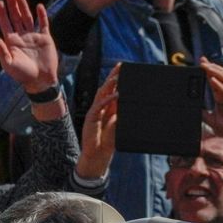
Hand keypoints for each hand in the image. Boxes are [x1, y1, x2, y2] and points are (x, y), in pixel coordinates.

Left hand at [0, 0, 57, 93]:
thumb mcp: (9, 64)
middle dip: (12, 6)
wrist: (40, 81)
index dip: (2, 14)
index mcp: (12, 42)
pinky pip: (43, 23)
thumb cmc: (23, 75)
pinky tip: (39, 6)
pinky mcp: (45, 38)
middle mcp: (22, 37)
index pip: (6, 24)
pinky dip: (41, 15)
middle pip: (16, 18)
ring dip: (24, 7)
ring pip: (28, 18)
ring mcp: (33, 36)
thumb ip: (2, 51)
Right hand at [77, 64, 118, 179]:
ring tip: (117, 77)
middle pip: (106, 88)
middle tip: (120, 66)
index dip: (117, 79)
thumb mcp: (120, 127)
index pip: (112, 90)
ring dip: (109, 85)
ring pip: (101, 94)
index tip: (124, 69)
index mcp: (108, 107)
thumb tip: (131, 104)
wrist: (98, 156)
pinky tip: (114, 95)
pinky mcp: (91, 118)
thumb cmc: (108, 142)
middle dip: (113, 76)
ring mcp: (95, 111)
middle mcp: (101, 107)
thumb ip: (122, 116)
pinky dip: (107, 99)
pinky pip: (99, 106)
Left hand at [201, 58, 222, 173]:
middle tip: (202, 61)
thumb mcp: (212, 121)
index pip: (216, 79)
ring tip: (207, 67)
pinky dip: (221, 86)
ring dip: (217, 72)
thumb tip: (193, 109)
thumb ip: (204, 114)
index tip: (201, 61)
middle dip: (212, 67)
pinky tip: (213, 81)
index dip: (209, 69)